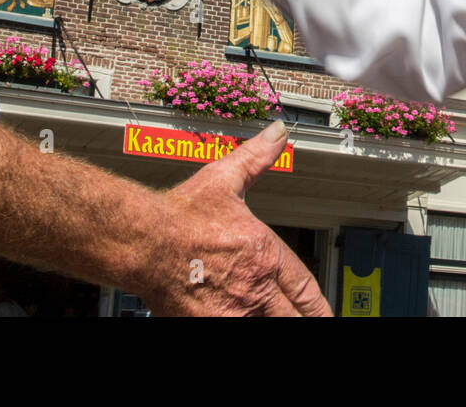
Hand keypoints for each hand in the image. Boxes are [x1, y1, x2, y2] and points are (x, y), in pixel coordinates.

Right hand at [133, 121, 331, 315]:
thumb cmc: (178, 215)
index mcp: (265, 253)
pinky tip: (247, 323)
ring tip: (281, 322)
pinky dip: (248, 328)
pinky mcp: (211, 325)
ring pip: (274, 326)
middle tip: (307, 319)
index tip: (324, 312)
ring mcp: (235, 310)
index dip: (318, 306)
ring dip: (279, 323)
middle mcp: (256, 285)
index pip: (305, 288)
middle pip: (295, 317)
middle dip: (303, 319)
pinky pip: (242, 332)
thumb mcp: (224, 178)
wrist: (141, 241)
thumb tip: (278, 134)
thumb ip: (256, 158)